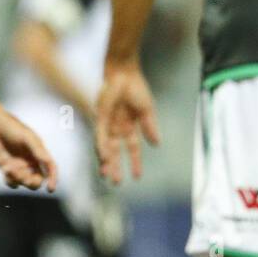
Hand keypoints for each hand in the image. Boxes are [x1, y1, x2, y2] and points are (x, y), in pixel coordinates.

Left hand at [0, 107, 57, 191]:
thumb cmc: (11, 127)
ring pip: (24, 182)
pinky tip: (5, 169)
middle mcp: (30, 161)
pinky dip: (10, 180)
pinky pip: (12, 182)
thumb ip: (38, 149)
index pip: (50, 168)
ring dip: (19, 179)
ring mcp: (18, 166)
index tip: (50, 189)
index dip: (53, 179)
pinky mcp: (6, 168)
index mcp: (38, 153)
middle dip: (33, 182)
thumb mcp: (27, 137)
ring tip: (10, 168)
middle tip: (26, 179)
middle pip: (37, 180)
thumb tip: (48, 162)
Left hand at [94, 61, 160, 183]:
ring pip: (106, 147)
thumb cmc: (136, 89)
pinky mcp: (100, 117)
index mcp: (130, 127)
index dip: (134, 163)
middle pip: (116, 152)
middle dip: (116, 167)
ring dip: (107, 161)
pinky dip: (101, 146)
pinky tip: (103, 157)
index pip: (132, 149)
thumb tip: (157, 145)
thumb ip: (150, 127)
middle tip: (116, 183)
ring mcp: (108, 124)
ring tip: (107, 175)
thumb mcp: (146, 111)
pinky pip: (100, 135)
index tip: (137, 177)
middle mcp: (117, 128)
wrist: (124, 74)